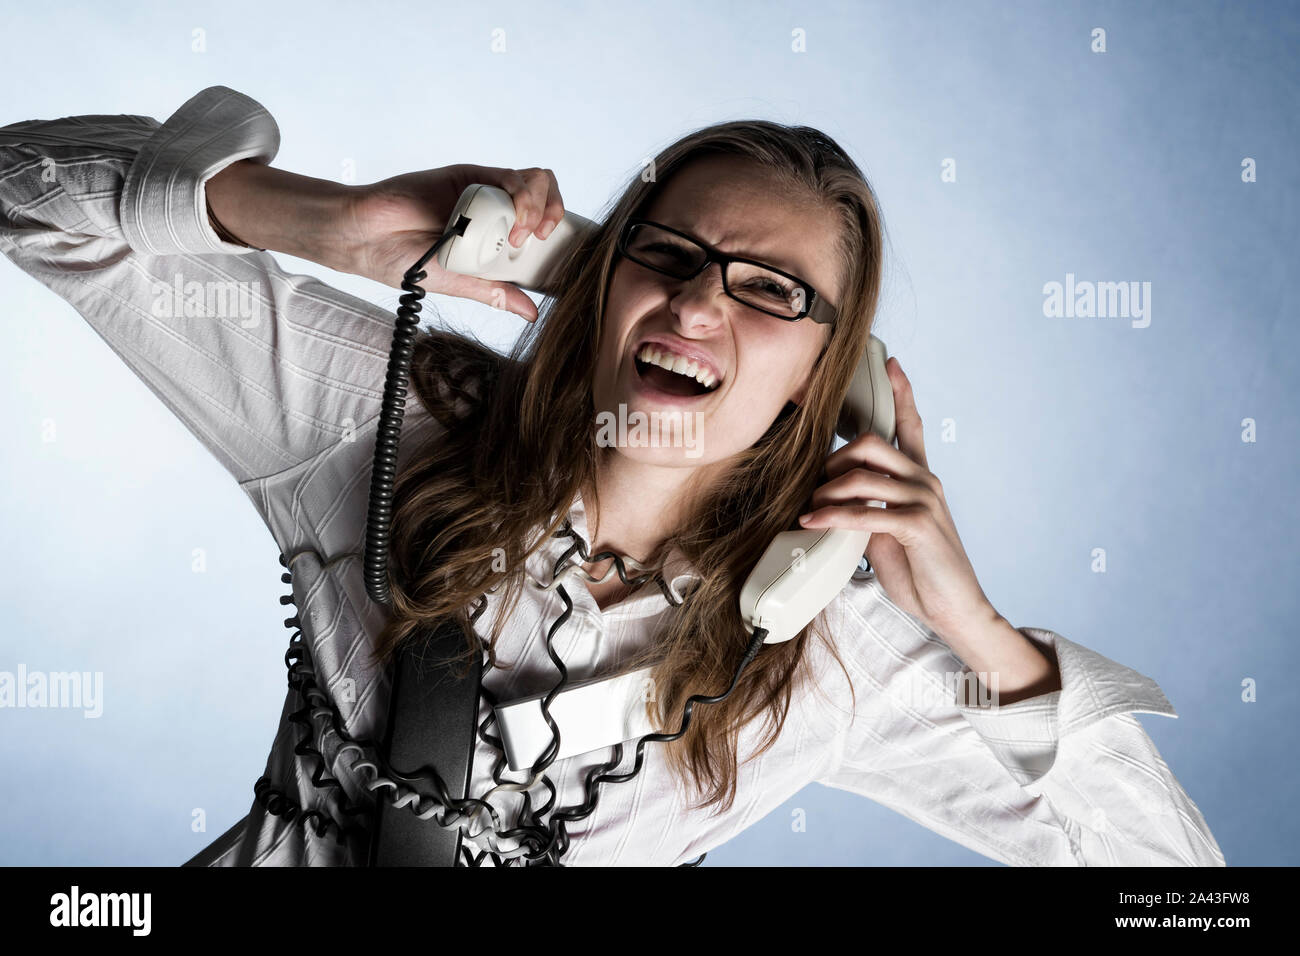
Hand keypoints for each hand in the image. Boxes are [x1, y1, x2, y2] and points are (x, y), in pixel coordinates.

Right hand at [341, 163, 566, 319]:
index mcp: (498, 239)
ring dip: (541, 206)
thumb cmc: (407, 262)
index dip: (559, 239)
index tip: (560, 259)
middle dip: (556, 218)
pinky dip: (522, 194)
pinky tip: (514, 217)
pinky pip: (511, 176)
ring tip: (524, 231)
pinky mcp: (473, 175)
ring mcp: (487, 193)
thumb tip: (532, 314)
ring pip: (537, 184)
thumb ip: (495, 292)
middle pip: (548, 202)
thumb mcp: (460, 283)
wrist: (369, 239)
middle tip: (541, 239)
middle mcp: (497, 213)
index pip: (543, 231)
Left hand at [797, 357, 1000, 640]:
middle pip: (872, 442)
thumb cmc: (921, 573)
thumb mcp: (888, 533)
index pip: (912, 426)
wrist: (955, 610)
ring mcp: (925, 500)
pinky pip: (865, 511)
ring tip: (809, 510)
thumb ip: (870, 507)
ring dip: (826, 492)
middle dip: (833, 459)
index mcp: (921, 478)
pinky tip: (813, 522)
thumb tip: (834, 499)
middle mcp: (926, 481)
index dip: (902, 393)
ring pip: (862, 475)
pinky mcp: (918, 526)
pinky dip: (832, 516)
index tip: (892, 362)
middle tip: (815, 486)